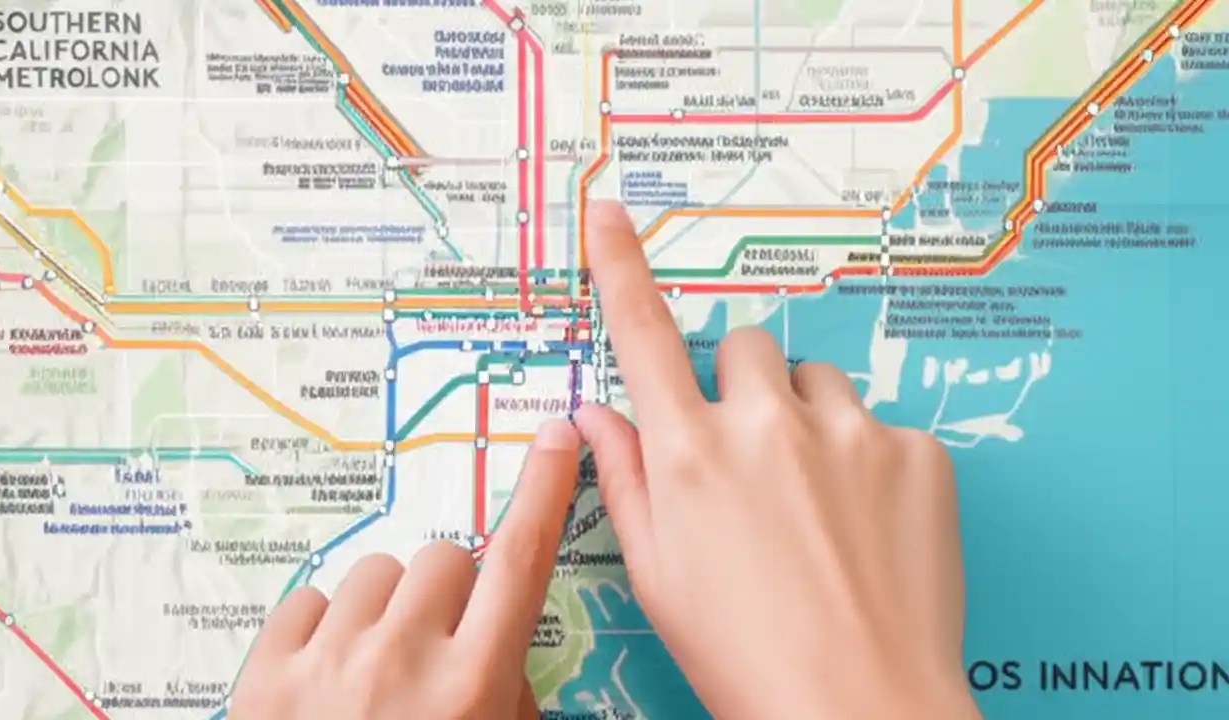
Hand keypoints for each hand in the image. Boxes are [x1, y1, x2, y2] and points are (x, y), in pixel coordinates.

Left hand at [229, 420, 581, 719]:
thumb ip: (504, 690)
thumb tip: (487, 633)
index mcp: (473, 688)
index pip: (522, 561)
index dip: (545, 491)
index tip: (558, 437)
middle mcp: (402, 663)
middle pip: (444, 558)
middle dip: (450, 593)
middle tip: (439, 647)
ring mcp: (326, 665)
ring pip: (377, 572)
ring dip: (387, 610)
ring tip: (377, 672)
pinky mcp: (262, 677)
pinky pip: (309, 600)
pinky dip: (325, 628)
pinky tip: (329, 678)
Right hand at [574, 201, 980, 718]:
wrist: (858, 711)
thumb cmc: (742, 656)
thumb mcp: (656, 575)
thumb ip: (624, 480)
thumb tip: (593, 417)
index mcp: (690, 456)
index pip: (642, 335)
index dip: (620, 266)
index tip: (608, 212)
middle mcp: (766, 426)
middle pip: (744, 346)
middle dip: (743, 385)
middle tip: (753, 457)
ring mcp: (850, 435)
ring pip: (817, 382)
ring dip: (809, 418)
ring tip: (818, 500)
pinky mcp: (918, 454)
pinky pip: (884, 428)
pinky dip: (872, 463)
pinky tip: (871, 529)